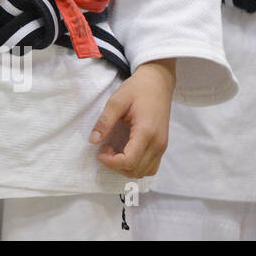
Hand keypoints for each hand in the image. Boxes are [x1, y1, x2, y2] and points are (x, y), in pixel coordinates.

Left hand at [90, 59, 174, 177]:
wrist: (157, 83)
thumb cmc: (137, 90)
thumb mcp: (116, 102)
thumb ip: (105, 122)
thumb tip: (93, 141)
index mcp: (146, 132)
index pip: (129, 161)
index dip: (111, 162)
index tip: (100, 153)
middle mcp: (158, 144)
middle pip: (136, 170)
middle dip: (116, 166)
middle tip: (105, 150)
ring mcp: (162, 146)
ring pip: (145, 172)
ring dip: (126, 168)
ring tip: (114, 151)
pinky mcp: (162, 146)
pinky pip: (151, 166)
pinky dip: (137, 166)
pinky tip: (125, 153)